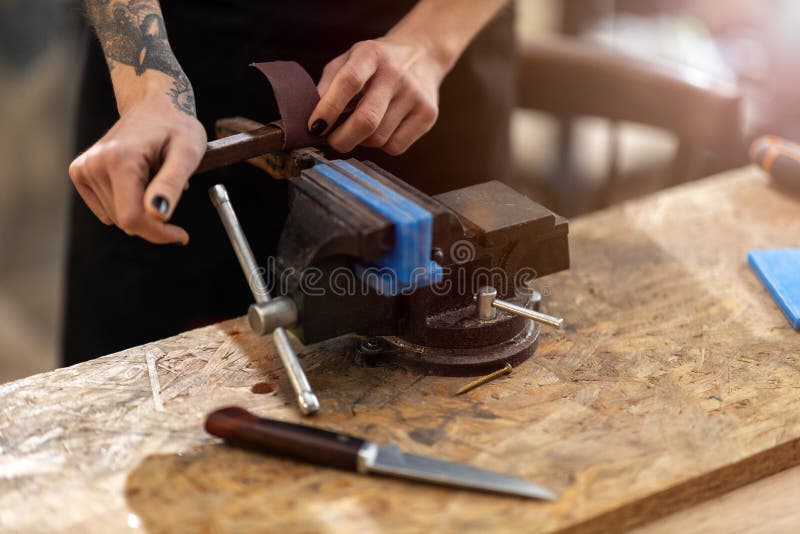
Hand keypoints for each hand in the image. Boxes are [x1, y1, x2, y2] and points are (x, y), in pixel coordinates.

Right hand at [69, 94, 206, 243]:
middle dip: (153, 218)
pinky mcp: (80, 172)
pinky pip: (107, 209)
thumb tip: (157, 214)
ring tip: (154, 177)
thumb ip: (171, 183)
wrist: (153, 105)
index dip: (158, 234)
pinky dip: (127, 201)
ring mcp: (84, 168)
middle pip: (125, 221)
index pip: (132, 219)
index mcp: (120, 160)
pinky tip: (138, 178)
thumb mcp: (188, 153)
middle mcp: (95, 164)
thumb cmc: (176, 127)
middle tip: (172, 191)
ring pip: (117, 217)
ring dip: (141, 206)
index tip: (182, 235)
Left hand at [308, 36, 447, 154]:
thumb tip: (313, 121)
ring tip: (362, 128)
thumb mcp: (350, 59)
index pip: (348, 82)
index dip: (328, 109)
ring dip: (363, 141)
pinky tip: (382, 130)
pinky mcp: (428, 114)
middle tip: (333, 141)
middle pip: (366, 120)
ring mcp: (415, 95)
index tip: (315, 127)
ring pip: (379, 138)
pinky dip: (382, 146)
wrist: (423, 54)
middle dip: (342, 139)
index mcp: (371, 54)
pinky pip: (396, 147)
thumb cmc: (376, 63)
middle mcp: (396, 74)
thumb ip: (329, 84)